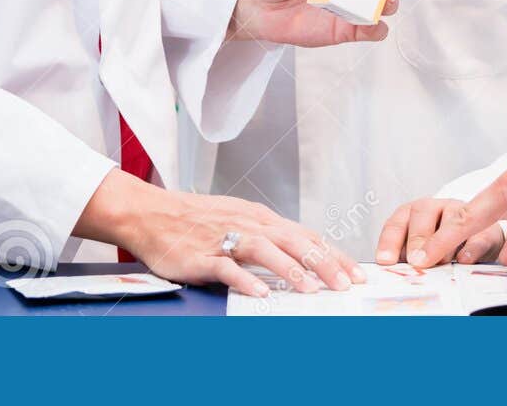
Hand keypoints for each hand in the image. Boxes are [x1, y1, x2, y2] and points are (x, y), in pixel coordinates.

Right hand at [74, 169, 365, 296]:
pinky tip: (259, 293)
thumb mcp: (240, 220)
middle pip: (294, 242)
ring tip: (311, 290)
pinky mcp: (201, 255)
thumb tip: (302, 254)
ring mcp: (225, 239)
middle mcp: (249, 225)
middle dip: (324, 264)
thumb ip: (269, 236)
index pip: (306, 236)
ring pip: (266, 251)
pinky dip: (244, 280)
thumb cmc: (196, 219)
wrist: (151, 213)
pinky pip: (226, 267)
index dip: (333, 254)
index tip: (355, 272)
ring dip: (291, 270)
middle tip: (346, 284)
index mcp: (262, 218)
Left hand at [375, 197, 504, 267]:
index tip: (385, 261)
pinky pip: (479, 234)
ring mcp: (463, 213)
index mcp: (416, 213)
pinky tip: (463, 260)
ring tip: (439, 262)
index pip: (397, 221)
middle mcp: (438, 207)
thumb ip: (407, 261)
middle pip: (423, 211)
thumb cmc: (443, 251)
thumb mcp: (421, 255)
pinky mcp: (487, 229)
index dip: (390, 241)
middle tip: (414, 261)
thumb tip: (393, 276)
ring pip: (453, 218)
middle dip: (417, 237)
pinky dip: (471, 248)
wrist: (480, 246)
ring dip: (443, 241)